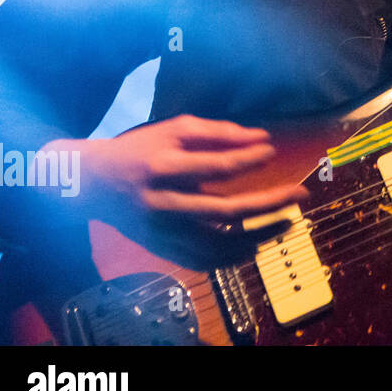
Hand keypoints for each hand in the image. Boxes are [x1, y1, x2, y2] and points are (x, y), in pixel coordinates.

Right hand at [45, 115, 305, 265]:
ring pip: (216, 243)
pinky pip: (201, 260)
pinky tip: (256, 246)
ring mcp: (160, 231)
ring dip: (256, 236)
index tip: (272, 152)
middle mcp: (161, 202)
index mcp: (162, 166)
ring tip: (288, 224)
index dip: (247, 160)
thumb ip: (217, 133)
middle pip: (222, 209)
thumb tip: (262, 137)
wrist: (91, 184)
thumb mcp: (173, 130)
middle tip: (300, 195)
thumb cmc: (139, 150)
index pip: (215, 166)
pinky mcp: (160, 248)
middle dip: (267, 204)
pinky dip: (231, 257)